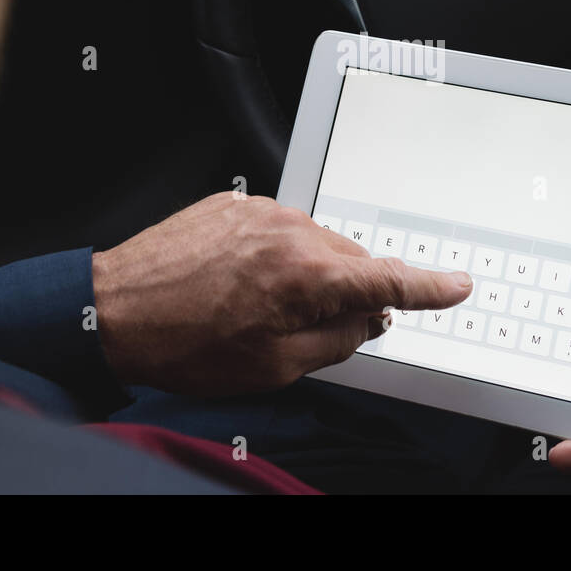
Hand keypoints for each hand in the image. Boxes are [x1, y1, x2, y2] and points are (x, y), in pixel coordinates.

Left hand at [90, 192, 471, 395]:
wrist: (113, 310)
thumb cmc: (184, 344)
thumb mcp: (275, 366)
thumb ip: (337, 340)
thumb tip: (370, 320)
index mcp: (307, 274)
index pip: (388, 280)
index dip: (430, 287)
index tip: (457, 285)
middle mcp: (291, 230)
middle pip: (352, 261)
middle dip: (348, 293)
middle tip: (313, 329)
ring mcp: (261, 211)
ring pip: (316, 244)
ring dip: (308, 274)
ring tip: (256, 308)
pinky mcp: (235, 204)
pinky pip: (279, 229)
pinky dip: (275, 256)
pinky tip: (239, 284)